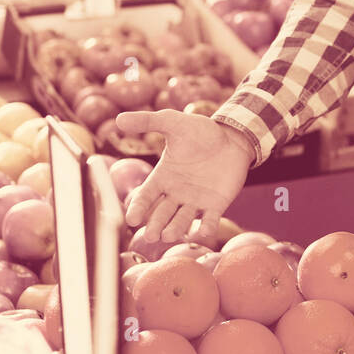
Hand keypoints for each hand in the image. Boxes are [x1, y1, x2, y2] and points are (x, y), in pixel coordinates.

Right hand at [115, 111, 253, 243]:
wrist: (232, 137)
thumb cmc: (200, 131)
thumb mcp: (173, 123)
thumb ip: (148, 122)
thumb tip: (120, 118)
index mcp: (163, 177)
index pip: (146, 196)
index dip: (138, 208)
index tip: (131, 219)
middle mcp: (176, 193)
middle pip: (162, 213)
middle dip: (155, 225)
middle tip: (150, 235)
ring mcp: (196, 201)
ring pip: (182, 219)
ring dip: (175, 228)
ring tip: (168, 235)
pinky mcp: (217, 205)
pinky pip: (210, 219)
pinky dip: (206, 227)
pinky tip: (202, 232)